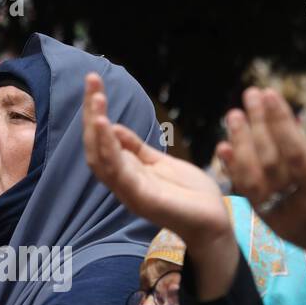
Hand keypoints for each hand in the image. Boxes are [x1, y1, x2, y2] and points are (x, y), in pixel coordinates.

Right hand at [82, 73, 229, 250]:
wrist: (214, 223)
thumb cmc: (191, 195)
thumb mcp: (162, 163)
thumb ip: (137, 149)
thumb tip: (114, 128)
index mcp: (127, 173)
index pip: (101, 141)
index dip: (95, 113)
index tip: (94, 84)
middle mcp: (122, 183)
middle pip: (95, 147)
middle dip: (91, 114)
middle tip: (91, 81)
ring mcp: (130, 191)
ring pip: (101, 158)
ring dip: (96, 128)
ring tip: (96, 100)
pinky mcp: (141, 198)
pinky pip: (118, 171)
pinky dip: (109, 148)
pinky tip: (107, 126)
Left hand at [218, 87, 305, 264]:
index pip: (297, 157)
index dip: (281, 125)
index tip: (270, 94)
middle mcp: (300, 211)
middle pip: (270, 164)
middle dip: (258, 126)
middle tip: (250, 93)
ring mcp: (283, 219)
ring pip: (253, 180)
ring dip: (241, 145)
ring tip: (234, 114)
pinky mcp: (274, 223)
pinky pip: (249, 196)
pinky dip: (234, 171)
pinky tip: (224, 147)